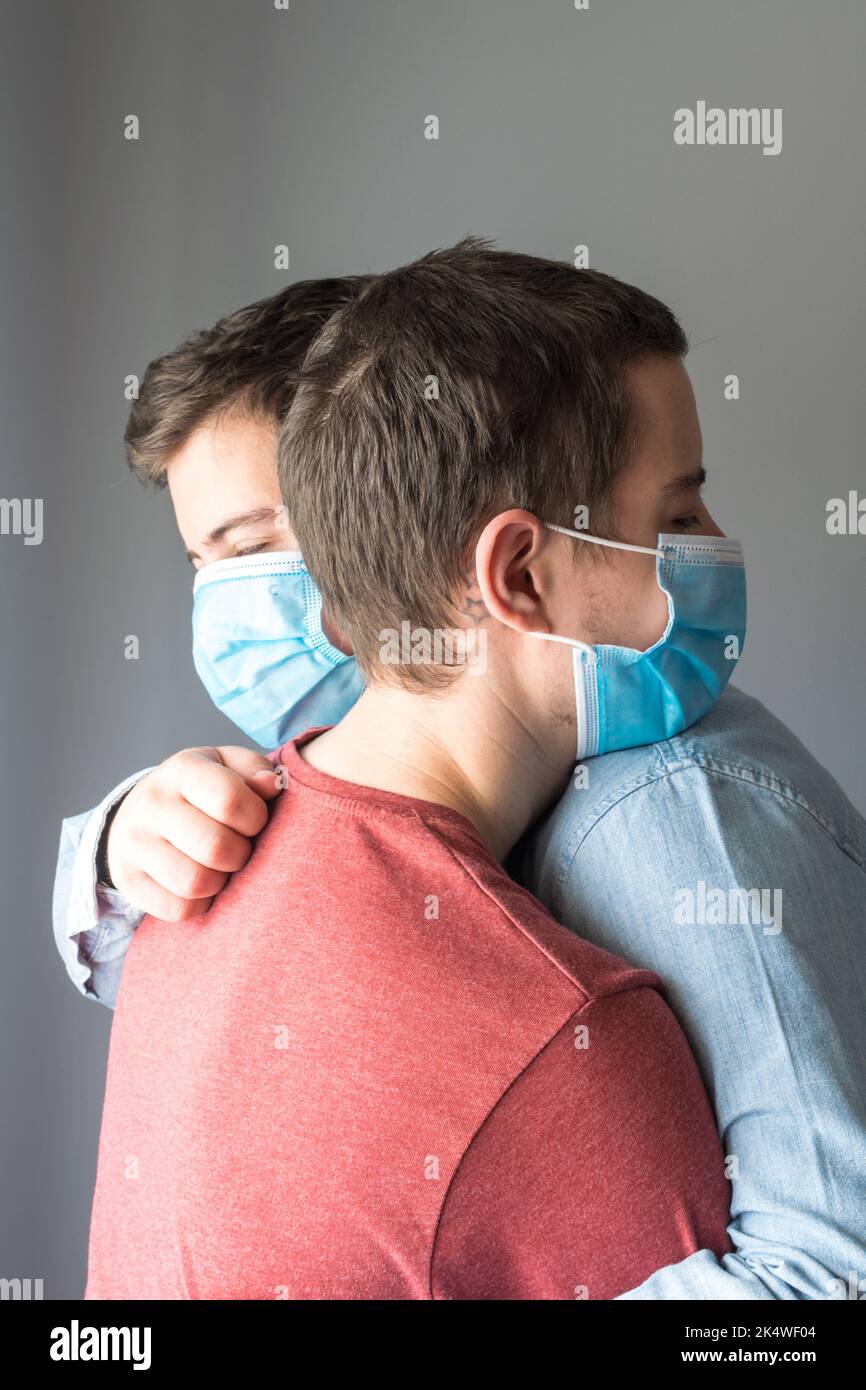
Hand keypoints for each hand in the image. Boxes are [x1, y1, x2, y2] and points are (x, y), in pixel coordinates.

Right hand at [106, 746, 281, 919]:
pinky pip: (177, 909)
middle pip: (216, 847)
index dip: (256, 818)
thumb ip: (255, 769)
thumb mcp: (227, 766)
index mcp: (183, 769)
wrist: (137, 814)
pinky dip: (199, 904)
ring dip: (220, 882)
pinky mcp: (128, 880)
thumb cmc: (198, 792)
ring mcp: (134, 843)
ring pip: (195, 883)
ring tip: (219, 867)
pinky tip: (200, 886)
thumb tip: (272, 784)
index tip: (254, 821)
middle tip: (239, 849)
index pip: (230, 800)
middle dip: (241, 854)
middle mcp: (152, 802)